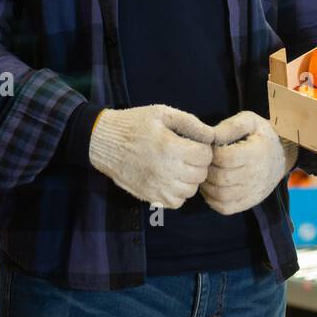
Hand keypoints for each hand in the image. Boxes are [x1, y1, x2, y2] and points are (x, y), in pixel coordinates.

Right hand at [88, 104, 215, 208]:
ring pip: (191, 190)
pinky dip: (178, 193)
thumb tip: (211, 135)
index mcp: (170, 147)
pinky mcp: (150, 197)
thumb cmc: (134, 124)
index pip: (205, 156)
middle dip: (198, 163)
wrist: (105, 142)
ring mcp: (158, 187)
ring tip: (178, 166)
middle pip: (200, 174)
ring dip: (189, 179)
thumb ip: (190, 122)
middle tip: (186, 154)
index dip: (203, 148)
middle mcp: (166, 171)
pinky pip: (176, 202)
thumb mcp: (162, 113)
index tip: (193, 143)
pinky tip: (171, 179)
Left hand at [201, 111, 292, 215]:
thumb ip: (230, 126)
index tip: (210, 148)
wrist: (280, 157)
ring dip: (207, 185)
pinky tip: (212, 187)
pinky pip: (225, 207)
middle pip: (220, 178)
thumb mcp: (249, 121)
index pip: (224, 158)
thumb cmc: (260, 136)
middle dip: (207, 169)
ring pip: (220, 195)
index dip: (211, 153)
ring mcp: (253, 192)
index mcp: (255, 153)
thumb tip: (210, 135)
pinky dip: (212, 199)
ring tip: (207, 174)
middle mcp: (255, 175)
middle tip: (205, 163)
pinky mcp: (249, 202)